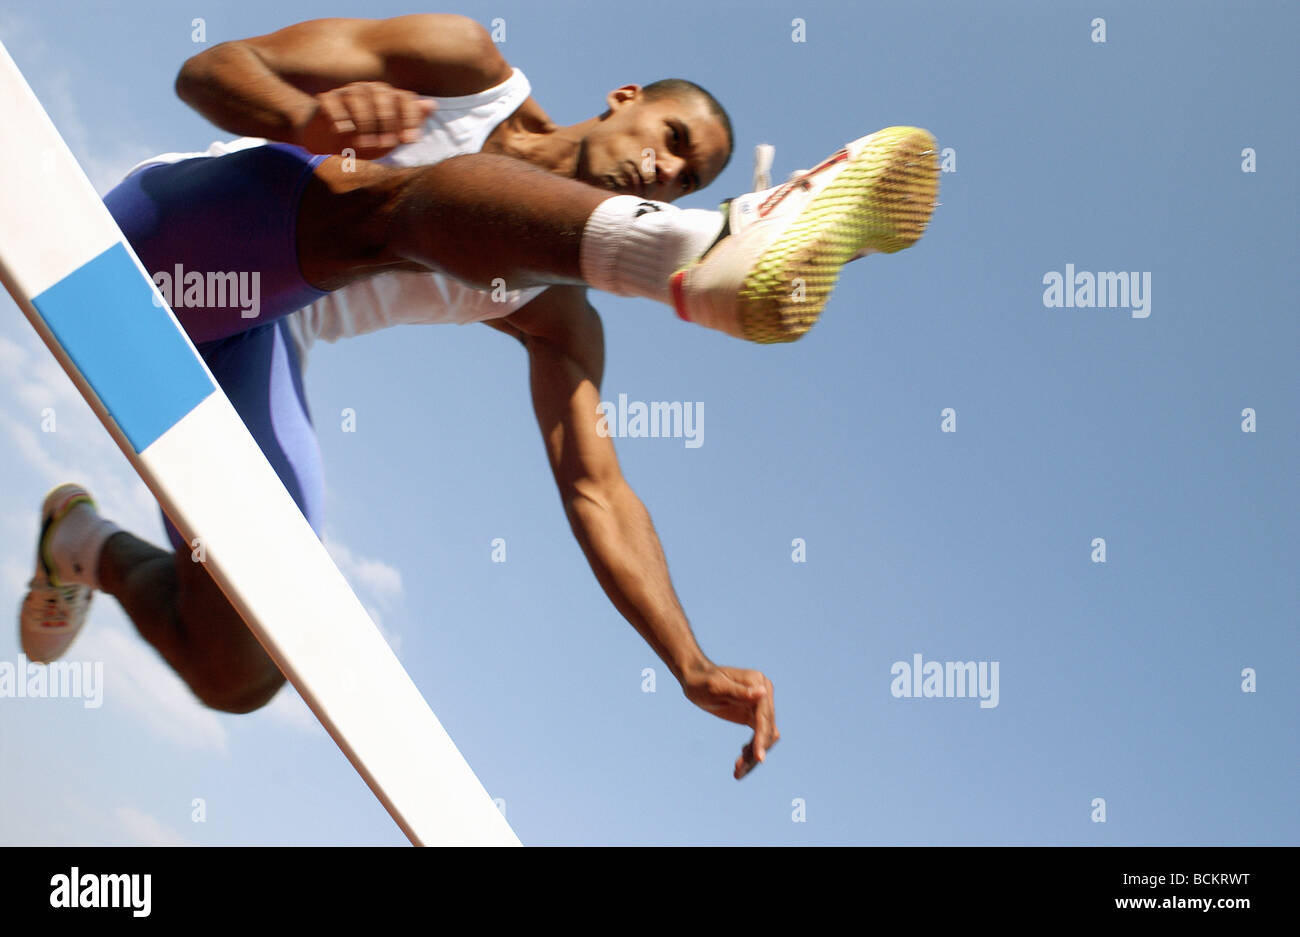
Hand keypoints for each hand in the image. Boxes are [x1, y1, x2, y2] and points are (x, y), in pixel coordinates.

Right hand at [296, 81, 434, 158]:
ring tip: (362, 144)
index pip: (405, 98)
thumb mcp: (390, 138)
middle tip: (384, 145)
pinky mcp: (326, 100)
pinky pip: (332, 102)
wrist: (329, 140)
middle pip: (382, 96)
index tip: (409, 141)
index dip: (410, 118)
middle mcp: (369, 90)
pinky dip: (338, 117)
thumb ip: (409, 124)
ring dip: (363, 122)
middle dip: (386, 122)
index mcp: (388, 98)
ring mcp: (346, 92)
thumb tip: (432, 105)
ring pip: (358, 97)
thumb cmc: (364, 139)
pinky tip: (341, 132)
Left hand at [681, 662, 779, 779]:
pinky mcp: (752, 716)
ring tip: (737, 771)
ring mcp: (759, 706)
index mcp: (759, 683)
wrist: (694, 678)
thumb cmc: (702, 680)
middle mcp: (764, 694)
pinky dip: (751, 750)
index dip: (762, 738)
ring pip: (765, 737)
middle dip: (756, 751)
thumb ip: (738, 692)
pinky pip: (758, 737)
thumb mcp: (716, 687)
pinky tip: (740, 760)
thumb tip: (763, 692)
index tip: (758, 758)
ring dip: (753, 755)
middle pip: (767, 729)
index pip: (764, 716)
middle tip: (739, 770)